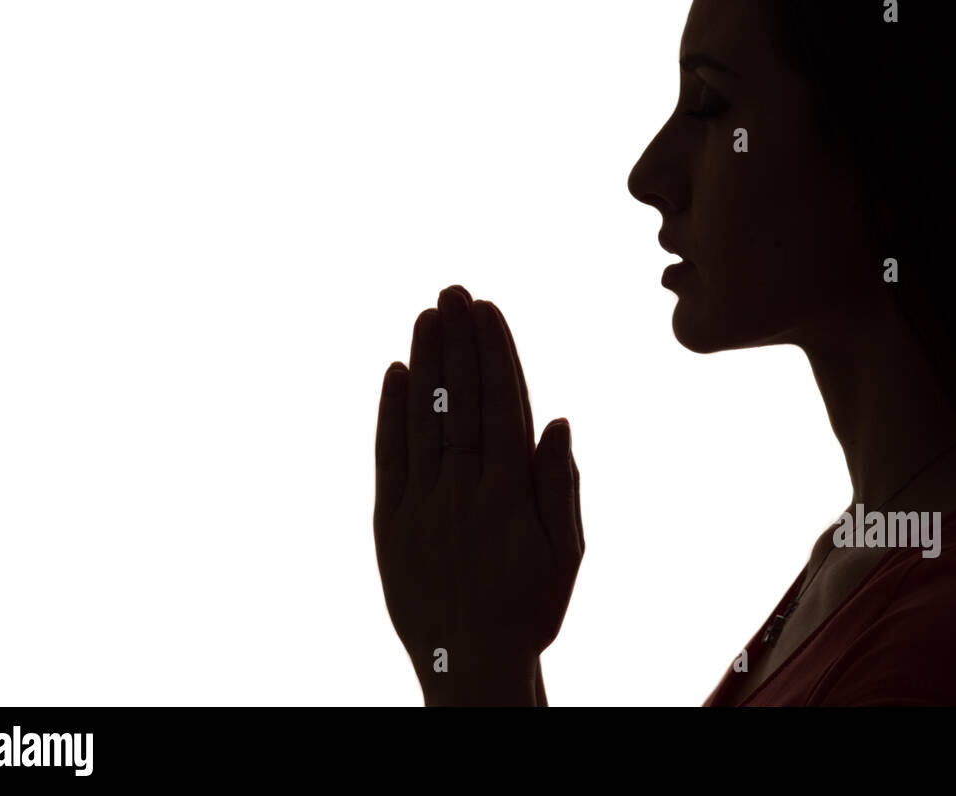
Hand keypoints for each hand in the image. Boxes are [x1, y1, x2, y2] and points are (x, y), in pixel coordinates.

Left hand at [374, 285, 583, 703]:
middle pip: (461, 401)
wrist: (470, 664)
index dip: (494, 354)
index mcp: (510, 495)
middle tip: (453, 292)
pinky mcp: (390, 522)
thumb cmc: (528, 609)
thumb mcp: (566, 553)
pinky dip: (390, 413)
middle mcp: (463, 490)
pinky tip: (394, 373)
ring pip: (424, 419)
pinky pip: (389, 457)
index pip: (502, 405)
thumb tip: (557, 421)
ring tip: (426, 316)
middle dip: (458, 342)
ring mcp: (422, 504)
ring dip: (425, 363)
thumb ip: (560, 485)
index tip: (488, 310)